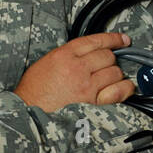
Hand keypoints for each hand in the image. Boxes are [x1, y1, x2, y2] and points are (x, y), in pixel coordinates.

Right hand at [15, 32, 135, 111]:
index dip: (113, 39)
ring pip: (115, 72)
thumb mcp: (46, 63)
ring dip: (115, 75)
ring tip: (109, 80)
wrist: (27, 113)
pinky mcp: (92, 103)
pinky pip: (117, 91)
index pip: (96, 41)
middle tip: (106, 67)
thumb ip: (68, 55)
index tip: (122, 40)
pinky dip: (124, 88)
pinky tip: (125, 87)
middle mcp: (77, 68)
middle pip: (108, 56)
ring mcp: (86, 85)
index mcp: (64, 55)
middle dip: (110, 61)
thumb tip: (89, 54)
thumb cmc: (33, 92)